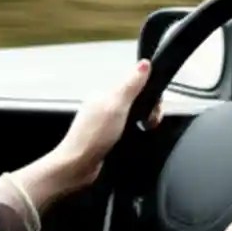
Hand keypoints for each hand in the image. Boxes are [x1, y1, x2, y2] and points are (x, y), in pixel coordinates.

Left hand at [13, 59, 162, 212]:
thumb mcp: (116, 106)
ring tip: (142, 132)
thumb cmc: (93, 135)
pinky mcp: (106, 139)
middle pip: (136, 102)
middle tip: (148, 124)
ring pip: (133, 117)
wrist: (77, 166)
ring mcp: (104, 123)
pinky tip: (132, 140)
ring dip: (141, 125)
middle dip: (147, 112)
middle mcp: (103, 106)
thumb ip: (131, 84)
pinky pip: (127, 131)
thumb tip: (145, 63)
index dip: (149, 96)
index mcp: (104, 93)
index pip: (135, 86)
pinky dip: (134, 135)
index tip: (154, 110)